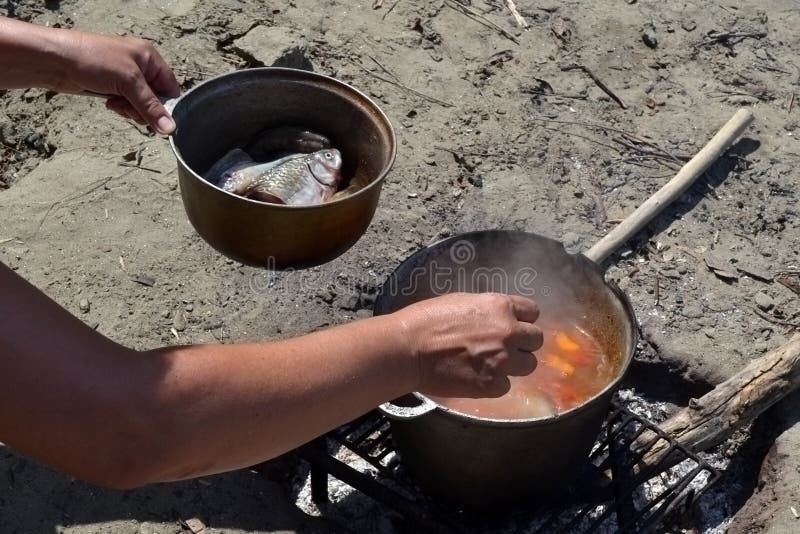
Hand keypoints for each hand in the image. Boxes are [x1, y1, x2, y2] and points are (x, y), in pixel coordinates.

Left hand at [55, 31, 179, 133]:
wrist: (55, 60)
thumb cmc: (93, 60)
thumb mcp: (128, 82)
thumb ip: (151, 107)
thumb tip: (170, 129)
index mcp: (149, 57)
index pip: (170, 87)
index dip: (167, 106)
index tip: (159, 121)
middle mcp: (140, 66)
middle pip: (156, 99)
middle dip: (144, 108)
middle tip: (130, 108)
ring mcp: (125, 77)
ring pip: (140, 104)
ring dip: (130, 109)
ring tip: (116, 103)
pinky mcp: (112, 87)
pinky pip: (126, 103)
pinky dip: (120, 107)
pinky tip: (109, 102)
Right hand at [395, 293, 542, 397]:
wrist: (408, 348)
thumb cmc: (426, 320)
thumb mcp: (461, 302)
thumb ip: (487, 310)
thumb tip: (496, 319)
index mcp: (499, 306)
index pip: (532, 311)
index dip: (523, 319)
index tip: (514, 325)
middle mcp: (508, 332)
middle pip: (536, 339)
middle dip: (522, 343)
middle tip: (503, 347)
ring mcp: (502, 360)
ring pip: (528, 365)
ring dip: (514, 365)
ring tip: (491, 365)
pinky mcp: (492, 385)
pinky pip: (507, 386)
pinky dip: (494, 384)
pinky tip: (476, 377)